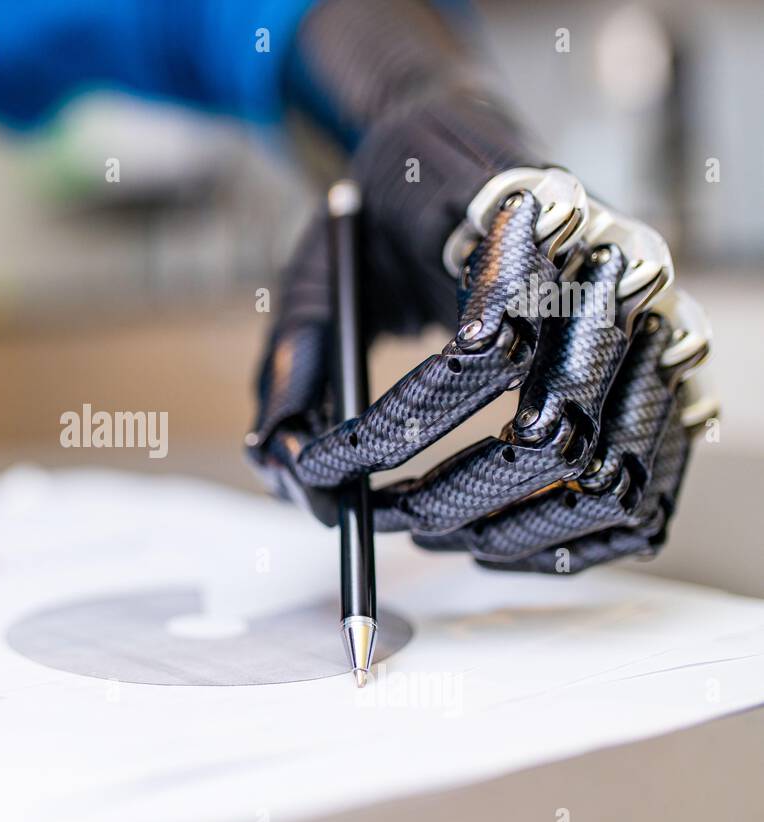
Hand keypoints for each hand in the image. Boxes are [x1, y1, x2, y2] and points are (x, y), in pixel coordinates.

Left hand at [249, 168, 715, 572]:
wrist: (464, 157)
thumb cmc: (387, 215)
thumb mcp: (325, 269)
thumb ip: (295, 360)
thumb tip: (281, 466)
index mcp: (525, 217)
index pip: (479, 348)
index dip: (392, 428)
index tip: (320, 464)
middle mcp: (612, 269)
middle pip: (550, 430)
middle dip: (444, 495)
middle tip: (371, 511)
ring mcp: (652, 323)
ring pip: (599, 473)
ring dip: (500, 527)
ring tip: (421, 528)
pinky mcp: (663, 371)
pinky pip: (637, 489)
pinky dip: (561, 539)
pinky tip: (489, 540)